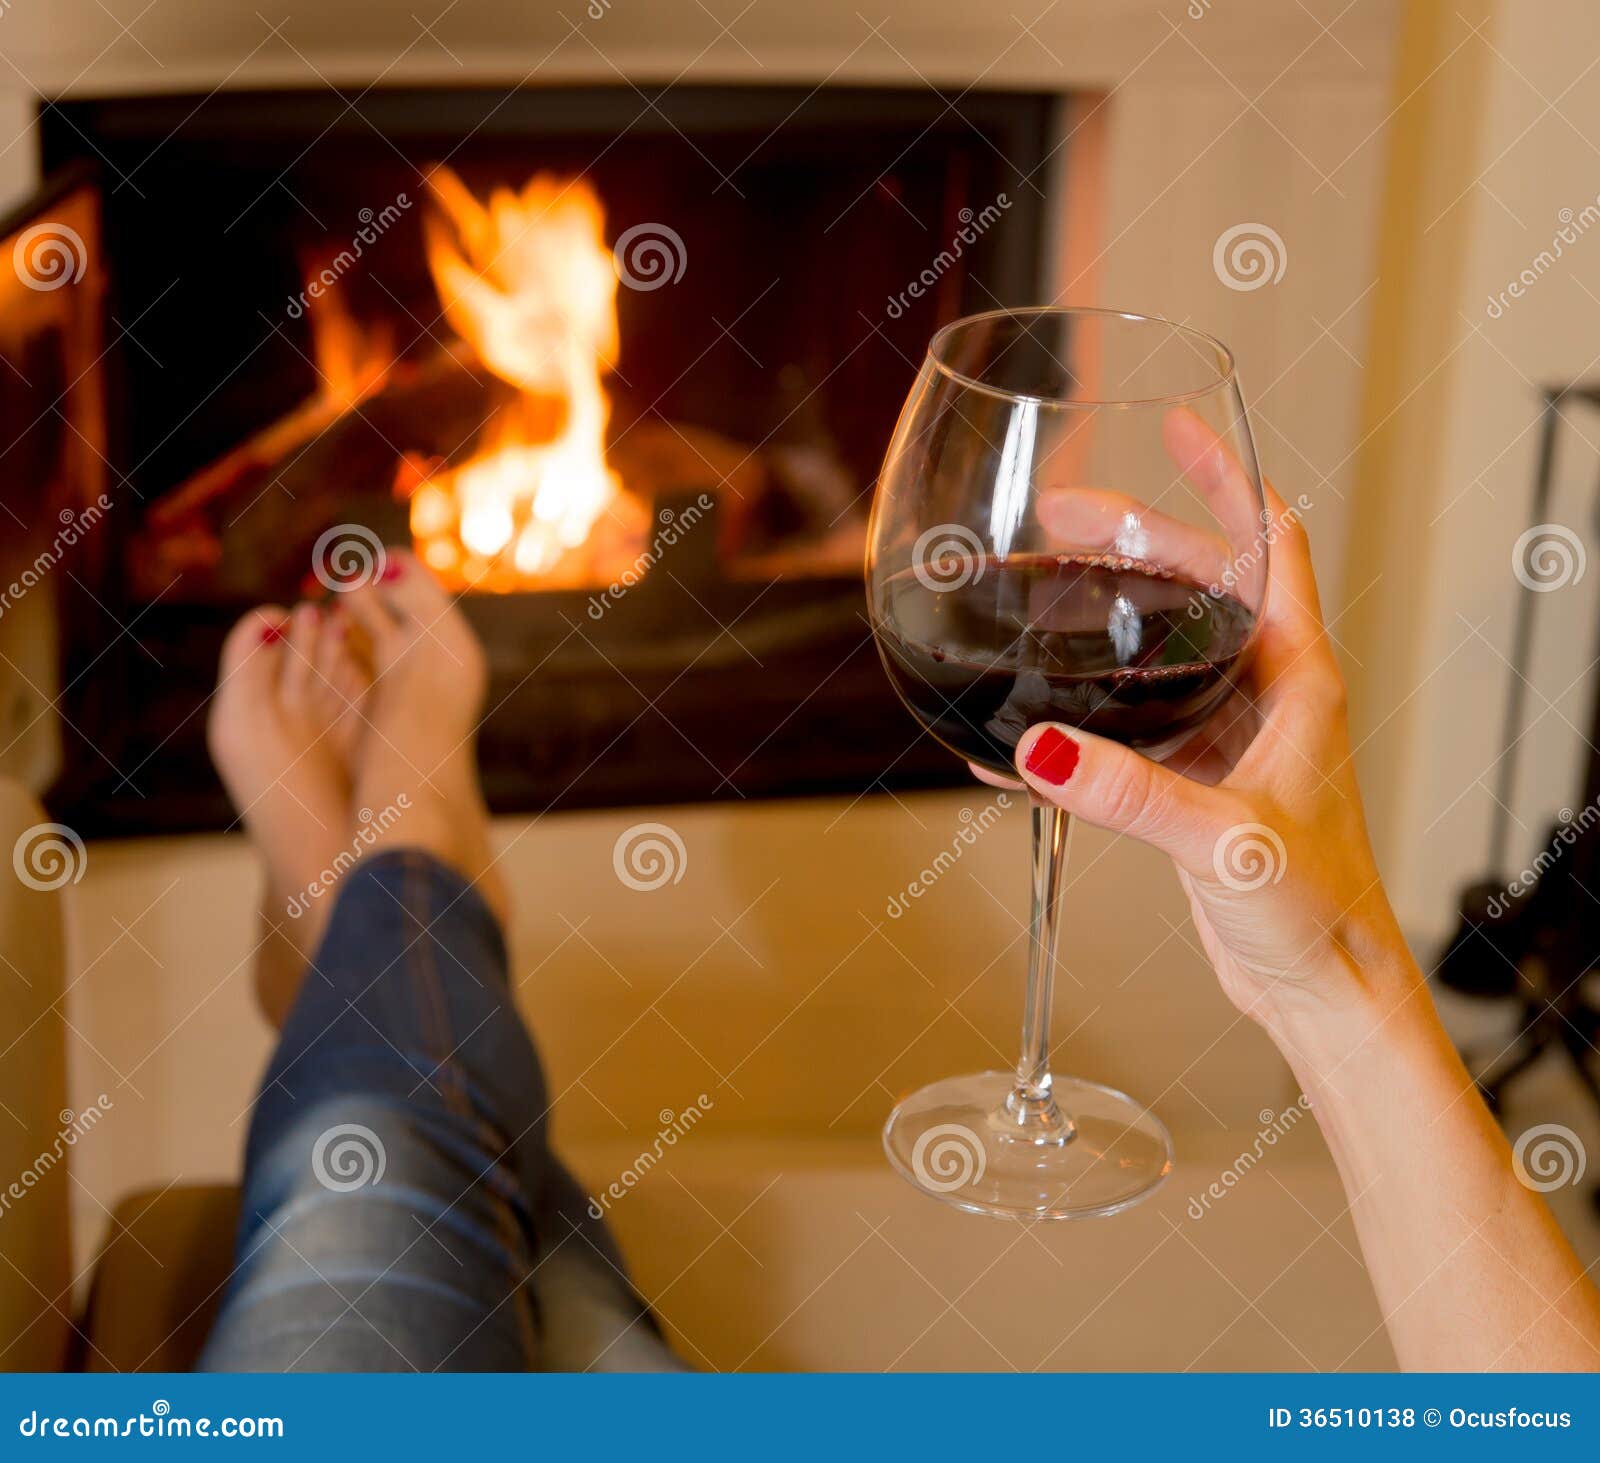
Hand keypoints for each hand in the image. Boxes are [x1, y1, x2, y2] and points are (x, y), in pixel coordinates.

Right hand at [979, 413, 1417, 1036]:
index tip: (1178, 428)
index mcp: (1296, 679)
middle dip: (1129, 540)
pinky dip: (1081, 717)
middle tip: (1060, 516)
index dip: (1227, 478)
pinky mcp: (1194, 785)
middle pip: (1196, 585)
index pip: (1270, 544)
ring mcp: (1228, 738)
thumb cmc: (1318, 911)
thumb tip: (1043, 746)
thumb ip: (1130, 794)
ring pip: (1159, 648)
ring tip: (1034, 592)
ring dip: (1102, 615)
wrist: (1324, 987)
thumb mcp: (1223, 842)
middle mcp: (1264, 695)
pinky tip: (1025, 734)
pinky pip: (1130, 726)